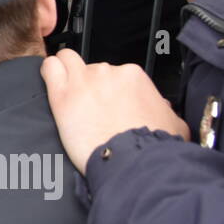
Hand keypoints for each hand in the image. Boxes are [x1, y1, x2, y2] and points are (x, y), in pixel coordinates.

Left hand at [40, 48, 189, 174]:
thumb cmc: (151, 146)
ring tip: (69, 95)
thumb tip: (162, 107)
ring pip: (68, 61)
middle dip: (91, 85)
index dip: (111, 89)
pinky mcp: (62, 94)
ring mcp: (84, 80)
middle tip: (90, 107)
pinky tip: (51, 82)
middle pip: (92, 69)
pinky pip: (50, 68)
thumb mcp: (174, 124)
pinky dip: (49, 72)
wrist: (134, 161)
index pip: (116, 73)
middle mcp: (108, 72)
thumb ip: (166, 110)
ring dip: (68, 74)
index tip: (109, 104)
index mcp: (133, 76)